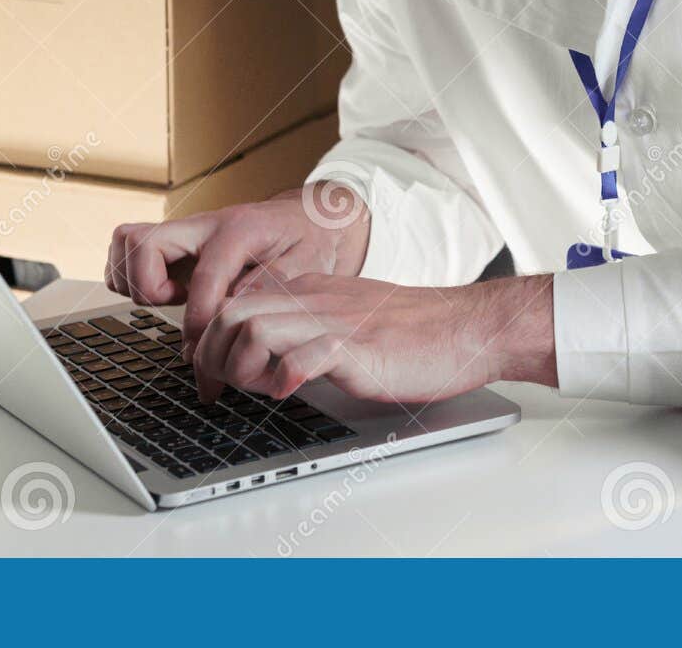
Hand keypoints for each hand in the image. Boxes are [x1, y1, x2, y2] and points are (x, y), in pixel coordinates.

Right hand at [104, 182, 371, 359]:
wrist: (312, 216)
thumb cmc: (311, 240)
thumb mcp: (308, 265)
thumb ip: (270, 287)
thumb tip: (232, 313)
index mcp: (240, 230)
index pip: (203, 275)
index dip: (197, 318)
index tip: (200, 347)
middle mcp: (204, 224)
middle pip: (141, 241)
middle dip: (147, 286)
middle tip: (174, 306)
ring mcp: (187, 231)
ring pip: (127, 241)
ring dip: (135, 279)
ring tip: (170, 299)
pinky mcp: (178, 241)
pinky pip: (129, 247)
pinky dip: (133, 275)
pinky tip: (168, 293)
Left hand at [192, 272, 555, 403]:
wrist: (468, 327)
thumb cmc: (417, 333)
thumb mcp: (350, 321)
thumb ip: (310, 332)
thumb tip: (270, 362)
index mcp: (310, 292)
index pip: (236, 304)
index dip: (213, 344)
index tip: (217, 377)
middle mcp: (314, 300)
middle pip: (231, 313)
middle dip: (214, 356)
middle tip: (223, 390)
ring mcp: (334, 321)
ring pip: (253, 326)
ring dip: (241, 365)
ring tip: (258, 389)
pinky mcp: (357, 346)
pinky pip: (303, 355)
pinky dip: (284, 376)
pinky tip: (290, 391)